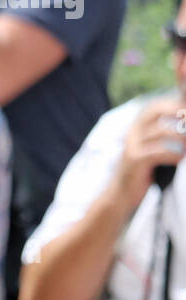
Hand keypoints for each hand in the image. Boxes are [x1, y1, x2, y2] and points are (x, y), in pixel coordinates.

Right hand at [111, 95, 185, 212]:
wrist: (120, 195)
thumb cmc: (141, 172)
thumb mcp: (150, 150)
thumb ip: (163, 136)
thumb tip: (184, 126)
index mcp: (136, 127)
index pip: (155, 106)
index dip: (173, 103)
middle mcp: (132, 132)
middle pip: (155, 110)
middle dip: (177, 111)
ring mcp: (132, 145)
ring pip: (162, 130)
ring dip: (180, 136)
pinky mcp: (135, 160)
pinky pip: (159, 151)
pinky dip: (173, 154)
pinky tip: (180, 159)